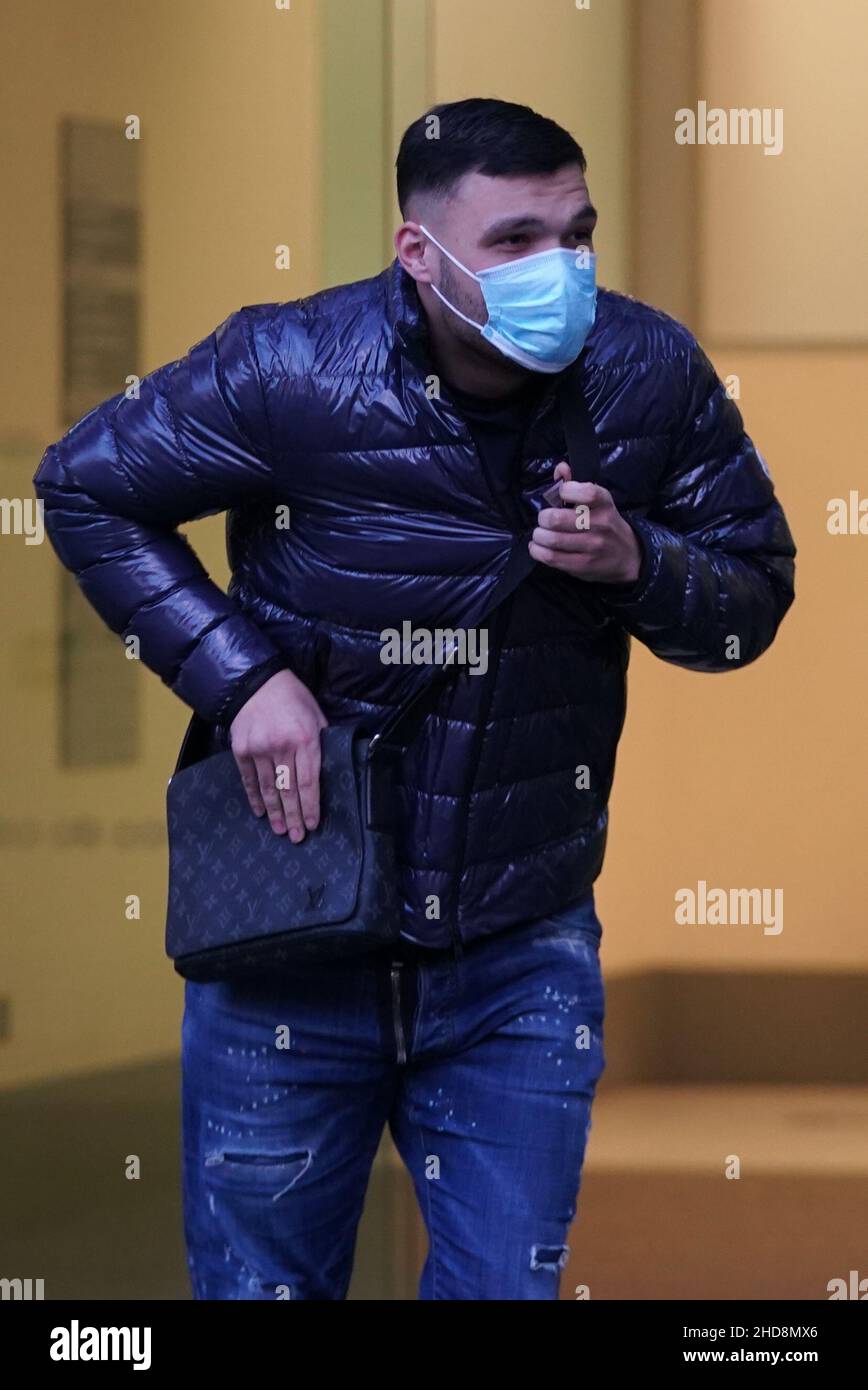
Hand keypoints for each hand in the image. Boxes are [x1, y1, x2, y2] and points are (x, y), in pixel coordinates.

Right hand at [229, 669, 328, 839]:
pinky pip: (249, 779)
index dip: (311, 806)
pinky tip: (260, 812)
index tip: (312, 824)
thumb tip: (327, 769)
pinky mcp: (241, 750)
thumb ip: (322, 741)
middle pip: (289, 790)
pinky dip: (255, 797)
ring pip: (269, 788)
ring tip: (280, 830)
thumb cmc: (293, 698)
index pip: (309, 781)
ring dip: (275, 812)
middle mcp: (282, 747)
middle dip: (294, 816)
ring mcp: (259, 749)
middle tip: (297, 836)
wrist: (256, 683)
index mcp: (305, 739)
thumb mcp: (316, 715)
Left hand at [529, 460, 640, 583]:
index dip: (567, 490)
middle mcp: (600, 525)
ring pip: (553, 539)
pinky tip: (537, 547)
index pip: (587, 493)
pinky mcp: (583, 565)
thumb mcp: (598, 502)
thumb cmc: (606, 524)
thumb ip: (576, 483)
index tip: (561, 494)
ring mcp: (592, 547)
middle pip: (558, 519)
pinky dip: (538, 551)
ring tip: (539, 534)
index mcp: (604, 504)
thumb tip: (560, 468)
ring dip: (539, 536)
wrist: (628, 556)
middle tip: (544, 519)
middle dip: (544, 518)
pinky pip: (552, 557)